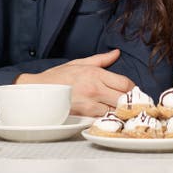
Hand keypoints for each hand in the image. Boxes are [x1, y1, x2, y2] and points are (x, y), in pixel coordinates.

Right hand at [16, 49, 133, 115]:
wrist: (38, 90)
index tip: (133, 91)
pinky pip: (102, 119)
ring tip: (119, 110)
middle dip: (129, 101)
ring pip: (115, 111)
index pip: (125, 83)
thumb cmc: (58, 77)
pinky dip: (107, 119)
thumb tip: (116, 53)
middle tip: (131, 103)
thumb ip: (101, 59)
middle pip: (123, 98)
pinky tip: (108, 116)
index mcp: (96, 74)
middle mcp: (95, 89)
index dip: (133, 89)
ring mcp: (90, 104)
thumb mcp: (79, 63)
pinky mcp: (83, 116)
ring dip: (119, 111)